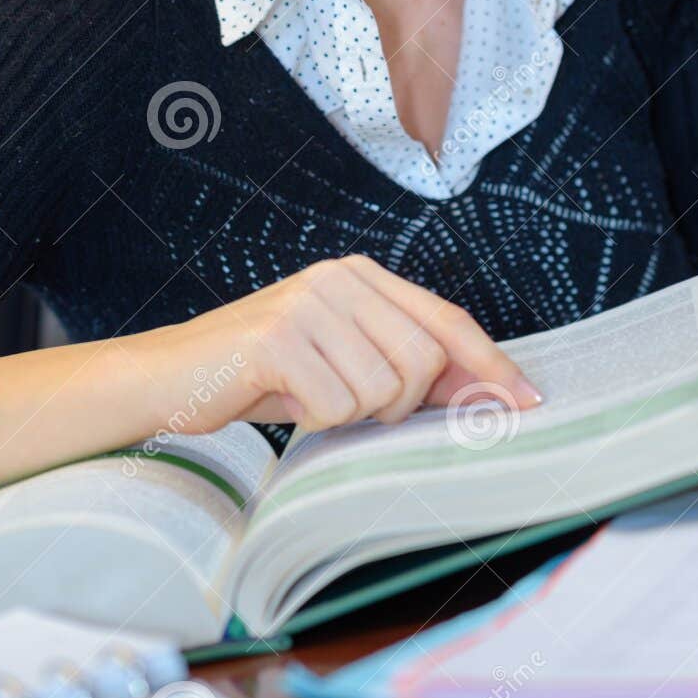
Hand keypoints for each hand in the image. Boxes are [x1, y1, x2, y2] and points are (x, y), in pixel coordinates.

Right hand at [169, 254, 542, 433]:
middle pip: (423, 363)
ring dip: (350, 415)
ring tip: (308, 397)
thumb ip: (404, 362)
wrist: (170, 376)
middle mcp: (339, 277)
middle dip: (395, 404)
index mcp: (360, 274)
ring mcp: (307, 303)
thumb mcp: (340, 358)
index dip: (489, 363)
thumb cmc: (261, 374)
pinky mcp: (278, 338)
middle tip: (344, 403)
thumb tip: (487, 389)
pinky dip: (315, 422)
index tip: (527, 400)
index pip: (446, 319)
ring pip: (382, 390)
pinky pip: (337, 407)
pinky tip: (284, 401)